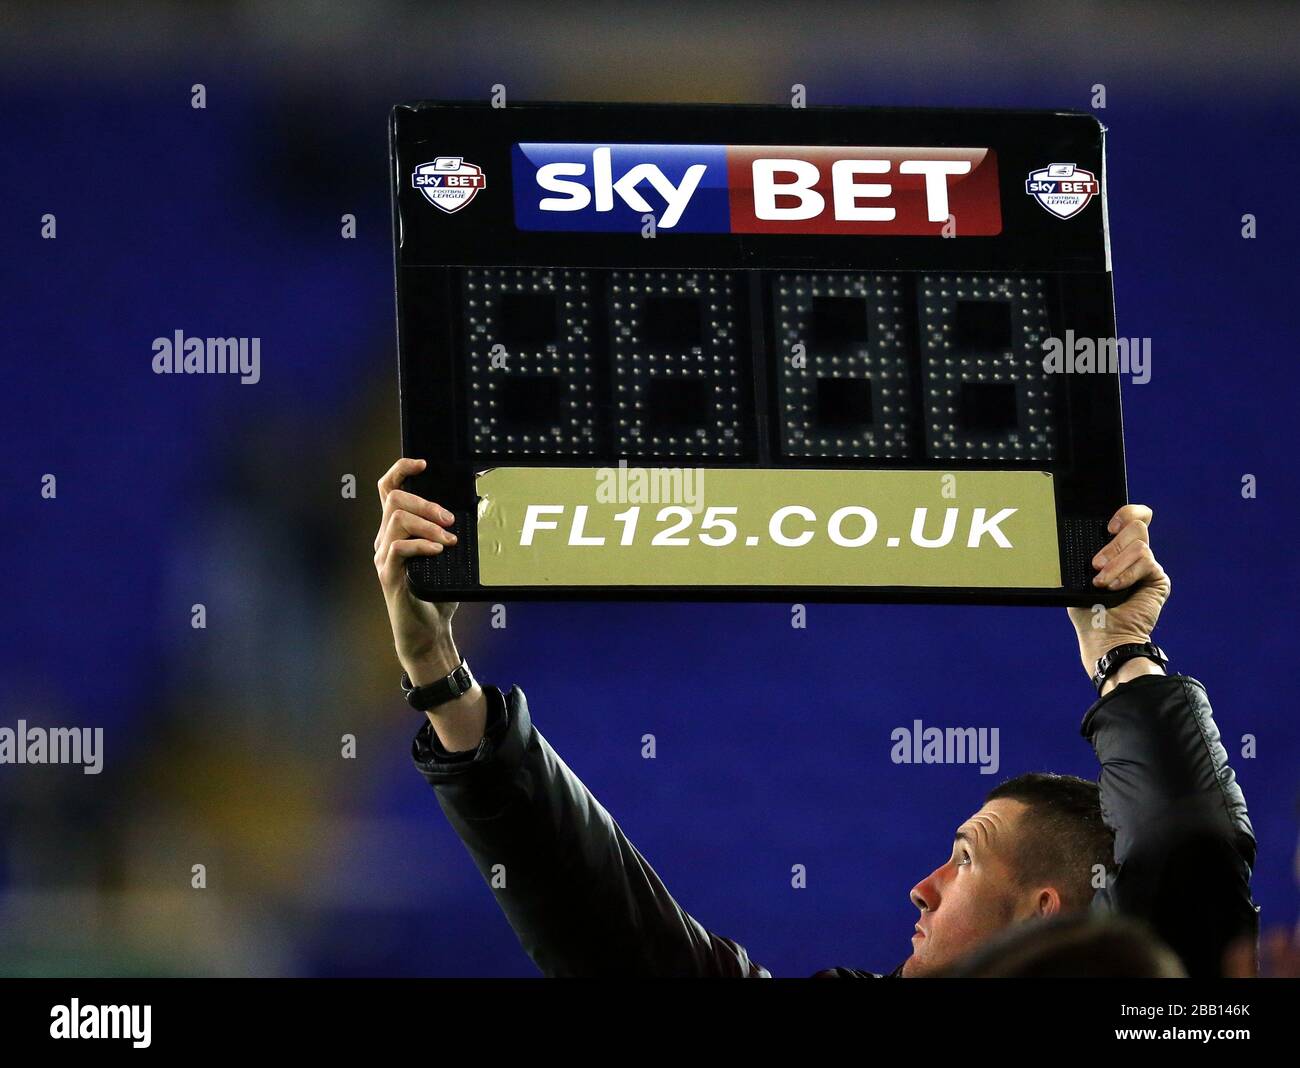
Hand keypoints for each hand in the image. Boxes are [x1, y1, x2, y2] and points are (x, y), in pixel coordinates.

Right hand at [374, 457, 461, 681]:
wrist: (428, 633)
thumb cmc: (438, 595)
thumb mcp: (447, 558)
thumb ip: (450, 535)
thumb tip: (476, 512)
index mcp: (396, 532)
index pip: (388, 490)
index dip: (401, 470)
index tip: (423, 464)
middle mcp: (384, 540)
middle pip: (394, 500)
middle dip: (426, 503)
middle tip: (450, 520)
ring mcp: (384, 558)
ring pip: (396, 520)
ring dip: (427, 524)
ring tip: (448, 539)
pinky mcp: (389, 576)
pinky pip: (398, 548)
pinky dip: (421, 545)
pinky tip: (439, 550)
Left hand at [1067, 504, 1171, 675]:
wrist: (1104, 637)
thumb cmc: (1087, 611)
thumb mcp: (1079, 577)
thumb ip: (1085, 554)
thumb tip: (1077, 533)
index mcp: (1116, 550)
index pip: (1131, 517)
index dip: (1125, 512)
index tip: (1108, 526)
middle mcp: (1134, 555)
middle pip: (1137, 525)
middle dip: (1113, 545)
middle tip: (1096, 564)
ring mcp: (1148, 566)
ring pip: (1139, 544)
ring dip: (1116, 564)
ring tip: (1102, 583)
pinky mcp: (1158, 579)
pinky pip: (1146, 561)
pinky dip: (1127, 574)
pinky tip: (1115, 587)